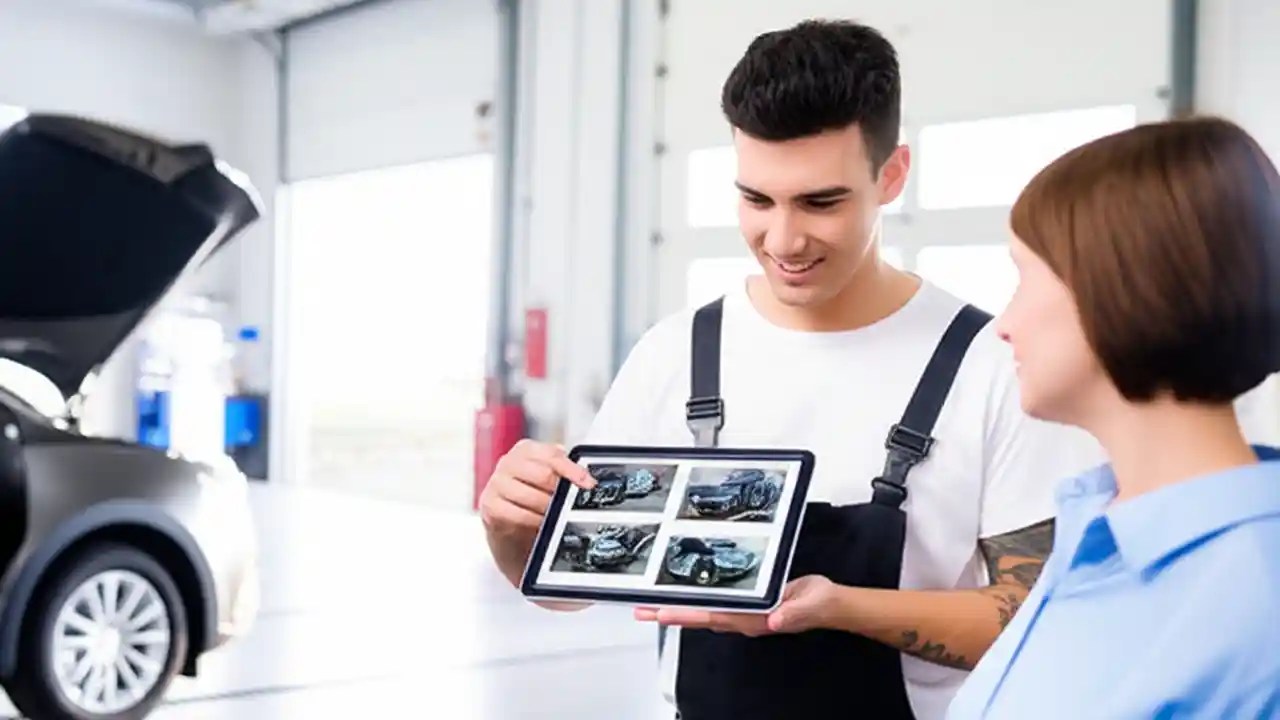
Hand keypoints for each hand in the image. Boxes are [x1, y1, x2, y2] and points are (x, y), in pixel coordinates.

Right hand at [478, 439, 594, 536]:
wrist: (506, 521)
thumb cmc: (528, 494)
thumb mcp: (545, 475)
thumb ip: (561, 469)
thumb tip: (584, 476)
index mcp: (524, 450)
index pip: (552, 455)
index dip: (572, 470)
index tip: (587, 482)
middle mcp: (508, 463)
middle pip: (543, 475)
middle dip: (561, 491)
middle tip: (568, 501)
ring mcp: (496, 484)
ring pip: (534, 497)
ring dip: (550, 509)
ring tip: (555, 513)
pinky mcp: (490, 506)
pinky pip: (521, 516)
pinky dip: (536, 521)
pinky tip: (540, 522)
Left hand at [634, 575, 838, 635]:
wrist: (832, 604)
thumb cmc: (821, 603)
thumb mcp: (810, 604)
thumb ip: (794, 612)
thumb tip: (774, 619)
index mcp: (755, 619)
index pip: (713, 617)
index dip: (686, 614)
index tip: (662, 611)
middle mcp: (745, 620)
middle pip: (700, 617)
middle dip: (670, 613)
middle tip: (641, 609)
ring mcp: (745, 616)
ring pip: (705, 613)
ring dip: (680, 609)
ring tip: (654, 605)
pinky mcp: (750, 607)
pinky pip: (717, 606)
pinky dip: (698, 602)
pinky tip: (687, 597)